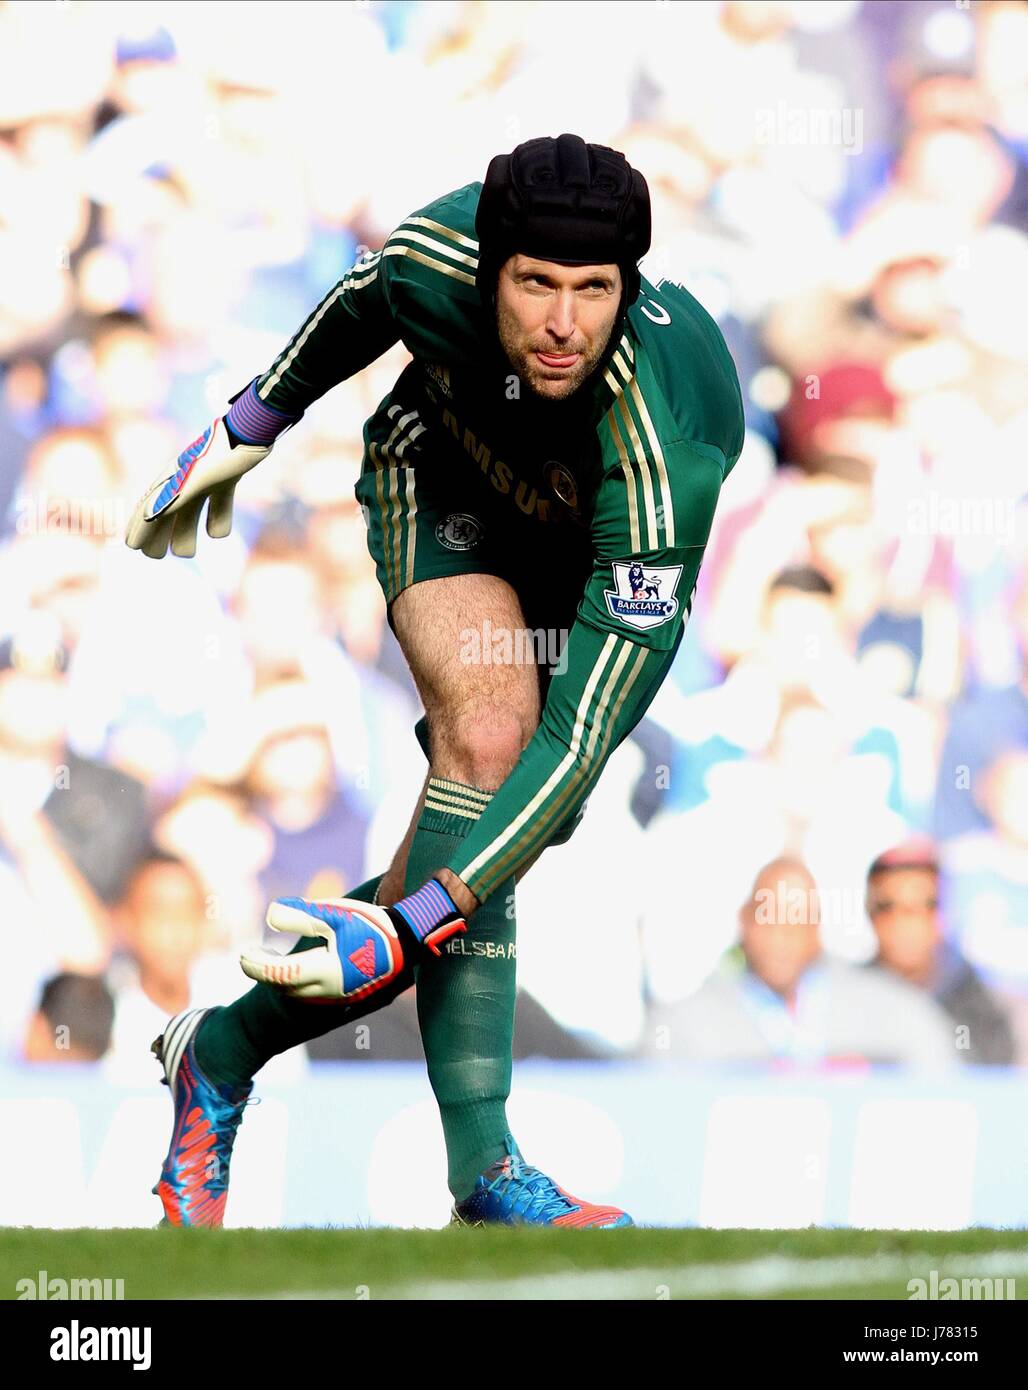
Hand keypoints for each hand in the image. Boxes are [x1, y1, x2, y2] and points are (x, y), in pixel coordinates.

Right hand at [124, 417, 270, 558]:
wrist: (251, 430)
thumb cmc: (220, 452)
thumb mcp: (194, 478)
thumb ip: (171, 497)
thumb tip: (148, 517)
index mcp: (172, 479)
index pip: (150, 507)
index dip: (140, 527)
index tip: (133, 547)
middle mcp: (185, 478)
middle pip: (167, 511)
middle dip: (158, 534)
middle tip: (154, 557)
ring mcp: (206, 478)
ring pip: (191, 511)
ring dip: (185, 532)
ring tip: (186, 553)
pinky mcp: (227, 478)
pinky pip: (219, 503)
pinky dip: (218, 519)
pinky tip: (218, 533)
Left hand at [239, 894, 463, 1001]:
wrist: (409, 942)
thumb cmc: (371, 924)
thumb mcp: (335, 913)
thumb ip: (301, 915)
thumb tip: (269, 916)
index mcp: (324, 970)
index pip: (279, 974)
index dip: (257, 966)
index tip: (243, 955)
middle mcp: (328, 990)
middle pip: (285, 987)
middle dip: (266, 972)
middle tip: (252, 955)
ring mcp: (339, 996)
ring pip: (298, 994)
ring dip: (281, 979)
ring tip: (270, 960)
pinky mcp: (347, 995)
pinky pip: (313, 994)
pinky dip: (298, 983)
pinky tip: (298, 968)